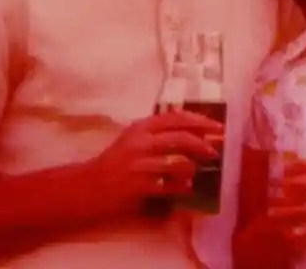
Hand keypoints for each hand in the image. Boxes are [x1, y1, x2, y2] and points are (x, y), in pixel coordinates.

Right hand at [85, 110, 222, 214]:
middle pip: (182, 139)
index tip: (216, 127)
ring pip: (180, 164)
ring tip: (194, 172)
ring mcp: (140, 166)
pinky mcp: (140, 187)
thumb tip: (196, 128)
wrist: (89, 187)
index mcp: (140, 128)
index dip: (200, 121)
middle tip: (215, 152)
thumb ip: (159, 131)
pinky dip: (183, 187)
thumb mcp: (134, 138)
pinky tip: (186, 188)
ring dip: (193, 169)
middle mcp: (141, 143)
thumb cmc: (115, 161)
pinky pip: (172, 187)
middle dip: (203, 145)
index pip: (176, 118)